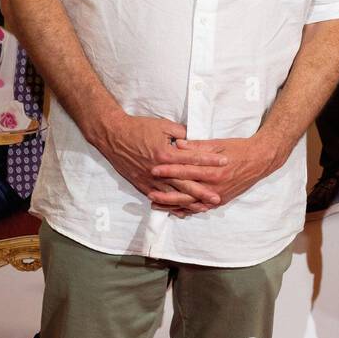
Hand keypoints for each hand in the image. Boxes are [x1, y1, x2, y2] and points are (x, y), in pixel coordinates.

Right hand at [90, 112, 227, 215]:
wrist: (113, 135)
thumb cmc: (139, 128)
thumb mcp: (164, 126)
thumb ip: (182, 134)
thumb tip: (196, 141)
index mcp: (166, 154)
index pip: (193, 159)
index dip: (210, 160)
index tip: (225, 162)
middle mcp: (159, 170)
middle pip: (185, 183)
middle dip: (202, 191)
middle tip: (218, 197)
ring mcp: (150, 179)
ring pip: (173, 194)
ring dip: (189, 202)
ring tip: (203, 207)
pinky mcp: (142, 185)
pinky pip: (159, 198)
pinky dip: (171, 205)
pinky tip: (182, 211)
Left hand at [149, 134, 282, 210]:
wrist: (260, 160)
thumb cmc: (239, 149)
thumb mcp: (218, 144)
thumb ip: (197, 146)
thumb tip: (178, 144)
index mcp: (213, 169)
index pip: (186, 170)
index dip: (169, 170)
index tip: (154, 168)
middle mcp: (215, 185)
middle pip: (185, 191)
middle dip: (166, 191)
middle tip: (149, 190)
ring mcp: (218, 195)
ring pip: (191, 203)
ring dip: (172, 204)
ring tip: (156, 203)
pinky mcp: (221, 200)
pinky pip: (201, 208)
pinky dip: (187, 210)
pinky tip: (175, 210)